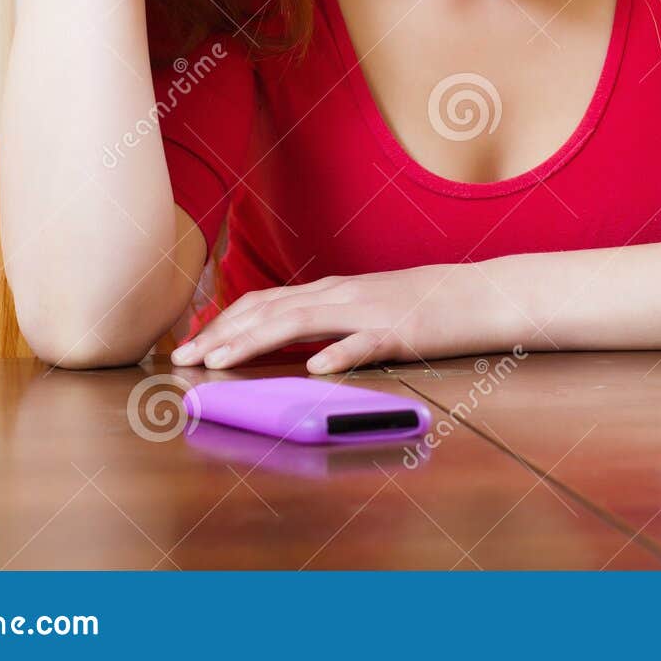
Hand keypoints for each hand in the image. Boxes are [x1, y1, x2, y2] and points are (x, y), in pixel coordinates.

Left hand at [168, 262, 505, 373]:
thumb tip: (289, 348)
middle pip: (269, 311)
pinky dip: (338, 354)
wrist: (479, 294)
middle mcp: (341, 295)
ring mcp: (368, 310)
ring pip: (302, 321)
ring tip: (220, 363)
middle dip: (221, 335)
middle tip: (181, 360)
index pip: (264, 302)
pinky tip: (316, 368)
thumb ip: (329, 322)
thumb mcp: (366, 308)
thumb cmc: (423, 306)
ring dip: (255, 342)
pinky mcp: (399, 331)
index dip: (222, 323)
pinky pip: (364, 343)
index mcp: (332, 292)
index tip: (188, 346)